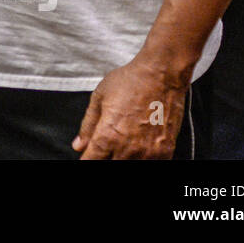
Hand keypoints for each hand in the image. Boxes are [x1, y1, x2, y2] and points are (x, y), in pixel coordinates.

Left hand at [72, 55, 187, 158]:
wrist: (162, 75)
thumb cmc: (129, 81)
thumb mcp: (99, 98)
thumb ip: (88, 125)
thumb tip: (78, 146)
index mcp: (108, 136)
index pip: (90, 161)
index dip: (86, 159)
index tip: (87, 154)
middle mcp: (128, 149)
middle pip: (110, 166)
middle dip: (104, 158)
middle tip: (105, 147)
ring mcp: (149, 153)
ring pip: (130, 167)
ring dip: (122, 159)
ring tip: (122, 145)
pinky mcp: (165, 152)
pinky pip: (151, 164)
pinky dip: (142, 159)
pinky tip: (139, 148)